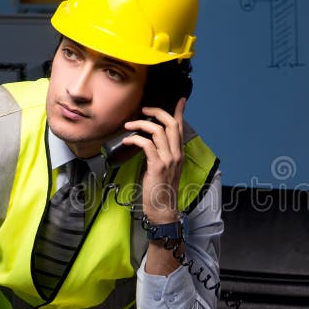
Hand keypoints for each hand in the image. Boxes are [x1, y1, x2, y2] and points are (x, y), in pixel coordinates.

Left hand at [122, 97, 186, 223]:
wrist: (162, 208)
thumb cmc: (160, 189)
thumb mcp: (163, 167)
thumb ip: (160, 153)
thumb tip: (146, 141)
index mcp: (179, 153)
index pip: (180, 128)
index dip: (179, 112)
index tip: (180, 100)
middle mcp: (176, 154)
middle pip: (171, 124)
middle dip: (157, 112)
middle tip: (144, 109)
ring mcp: (168, 160)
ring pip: (158, 131)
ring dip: (141, 124)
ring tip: (129, 125)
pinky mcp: (157, 166)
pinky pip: (146, 145)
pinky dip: (135, 138)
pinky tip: (127, 140)